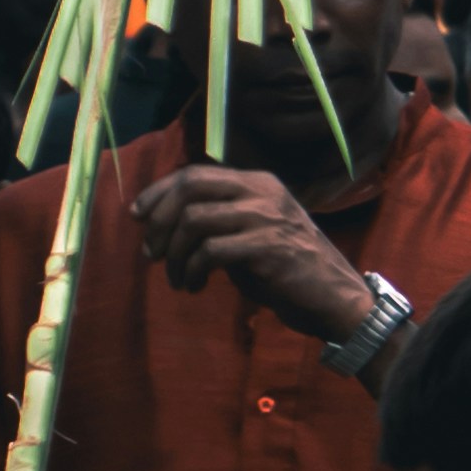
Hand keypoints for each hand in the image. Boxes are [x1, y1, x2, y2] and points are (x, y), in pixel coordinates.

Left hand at [131, 158, 376, 347]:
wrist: (333, 297)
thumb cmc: (287, 268)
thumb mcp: (252, 232)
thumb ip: (219, 219)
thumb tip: (165, 222)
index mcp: (256, 182)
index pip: (195, 173)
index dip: (159, 192)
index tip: (137, 216)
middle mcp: (261, 192)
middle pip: (190, 188)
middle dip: (160, 220)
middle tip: (150, 253)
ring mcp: (266, 218)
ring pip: (194, 221)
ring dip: (173, 254)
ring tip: (174, 278)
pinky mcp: (267, 248)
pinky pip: (210, 252)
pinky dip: (191, 271)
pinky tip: (193, 287)